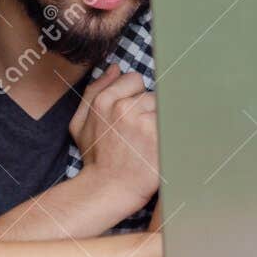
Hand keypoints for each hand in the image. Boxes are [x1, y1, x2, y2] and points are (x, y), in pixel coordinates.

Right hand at [67, 64, 159, 207]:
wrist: (108, 189)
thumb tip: (115, 68)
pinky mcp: (162, 137)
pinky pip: (175, 123)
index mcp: (104, 101)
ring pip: (164, 109)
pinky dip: (172, 133)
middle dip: (149, 111)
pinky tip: (161, 146)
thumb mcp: (81, 124)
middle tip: (139, 134)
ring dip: (161, 123)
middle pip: (152, 95)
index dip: (134, 97)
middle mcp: (124, 108)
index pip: (134, 79)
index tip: (130, 116)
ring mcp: (145, 122)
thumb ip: (95, 91)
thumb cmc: (96, 158)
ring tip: (148, 142)